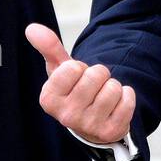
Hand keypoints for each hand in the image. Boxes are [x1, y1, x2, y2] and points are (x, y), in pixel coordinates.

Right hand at [24, 23, 134, 145]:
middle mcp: (66, 116)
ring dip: (112, 86)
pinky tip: (115, 106)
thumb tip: (32, 28)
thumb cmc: (74, 90)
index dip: (79, 67)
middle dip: (98, 75)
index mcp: (49, 99)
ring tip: (102, 96)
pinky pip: (127, 100)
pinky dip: (126, 97)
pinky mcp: (110, 132)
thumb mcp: (59, 69)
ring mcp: (88, 126)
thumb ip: (49, 47)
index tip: (76, 79)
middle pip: (96, 75)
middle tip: (92, 87)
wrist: (91, 121)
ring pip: (113, 88)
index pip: (73, 67)